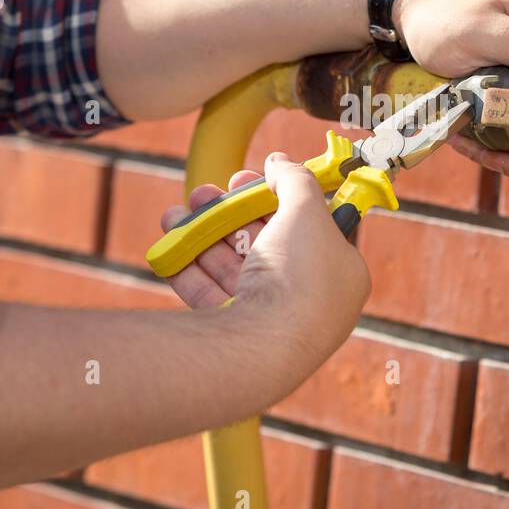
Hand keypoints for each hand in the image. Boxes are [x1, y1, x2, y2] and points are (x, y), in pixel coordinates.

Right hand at [158, 153, 370, 355]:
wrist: (263, 346)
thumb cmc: (299, 277)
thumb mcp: (306, 211)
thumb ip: (295, 180)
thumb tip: (281, 161)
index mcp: (339, 273)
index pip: (311, 228)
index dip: (279, 198)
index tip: (250, 178)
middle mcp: (308, 300)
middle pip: (265, 245)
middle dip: (230, 213)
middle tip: (206, 192)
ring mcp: (269, 321)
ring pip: (233, 268)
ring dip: (202, 234)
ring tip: (176, 212)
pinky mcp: (234, 336)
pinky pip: (210, 295)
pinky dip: (189, 266)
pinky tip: (169, 240)